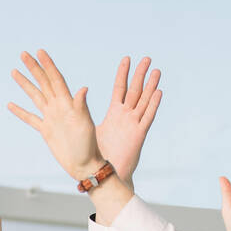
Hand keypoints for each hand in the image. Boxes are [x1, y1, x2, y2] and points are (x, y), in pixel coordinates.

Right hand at [8, 49, 104, 181]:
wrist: (85, 164)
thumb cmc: (88, 145)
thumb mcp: (85, 124)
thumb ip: (81, 106)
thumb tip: (84, 88)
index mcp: (68, 103)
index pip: (55, 79)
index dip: (48, 65)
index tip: (40, 51)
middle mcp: (58, 107)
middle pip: (43, 83)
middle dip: (34, 68)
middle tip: (23, 54)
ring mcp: (51, 118)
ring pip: (35, 96)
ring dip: (25, 84)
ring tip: (15, 71)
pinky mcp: (46, 131)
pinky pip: (31, 118)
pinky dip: (20, 111)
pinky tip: (11, 104)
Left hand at [95, 56, 161, 185]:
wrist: (105, 172)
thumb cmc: (98, 153)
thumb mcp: (89, 128)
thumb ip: (84, 114)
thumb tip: (72, 104)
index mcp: (114, 113)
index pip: (119, 88)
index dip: (123, 73)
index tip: (127, 58)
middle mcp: (126, 116)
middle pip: (135, 90)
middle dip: (140, 74)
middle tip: (147, 58)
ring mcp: (134, 124)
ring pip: (144, 101)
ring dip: (150, 86)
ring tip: (156, 70)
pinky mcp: (139, 134)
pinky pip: (147, 117)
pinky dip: (153, 105)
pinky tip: (158, 92)